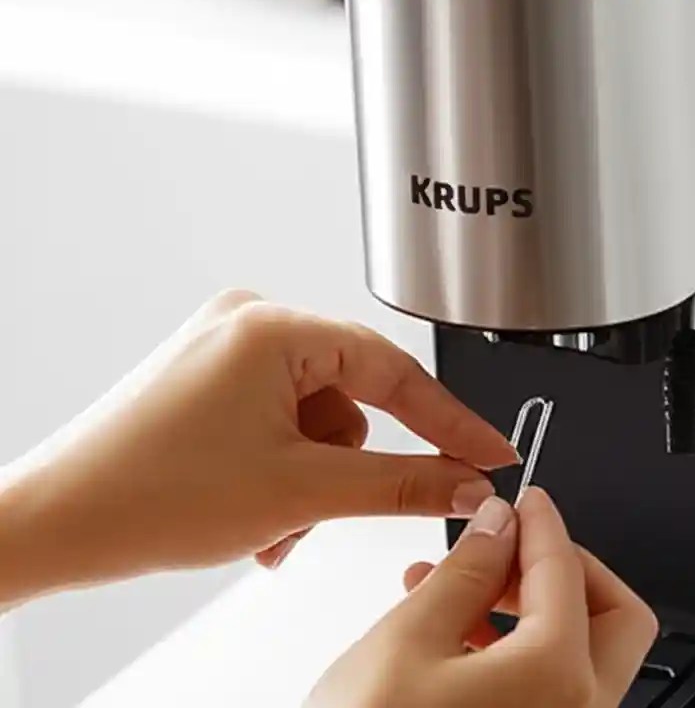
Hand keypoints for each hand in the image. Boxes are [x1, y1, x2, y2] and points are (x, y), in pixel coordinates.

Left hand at [0, 290, 515, 604]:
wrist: (53, 524)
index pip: (395, 369)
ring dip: (310, 480)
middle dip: (343, 469)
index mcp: (272, 327)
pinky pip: (279, 420)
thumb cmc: (146, 495)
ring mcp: (221, 349)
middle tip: (321, 512)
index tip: (491, 452)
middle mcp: (246, 322)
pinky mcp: (204, 378)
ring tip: (270, 522)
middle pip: (352, 397)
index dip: (452, 420)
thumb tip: (464, 482)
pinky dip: (281, 471)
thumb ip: (402, 484)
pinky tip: (253, 512)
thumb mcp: (301, 492)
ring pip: (316, 419)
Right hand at [308, 488, 658, 707]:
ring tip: (457, 585)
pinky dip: (517, 652)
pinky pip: (550, 691)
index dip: (542, 524)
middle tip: (511, 548)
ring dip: (530, 610)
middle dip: (564, 572)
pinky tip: (452, 634)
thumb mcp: (408, 639)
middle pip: (612, 616)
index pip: (566, 570)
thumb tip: (499, 524)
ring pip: (578, 655)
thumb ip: (466, 570)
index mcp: (558, 677)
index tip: (526, 502)